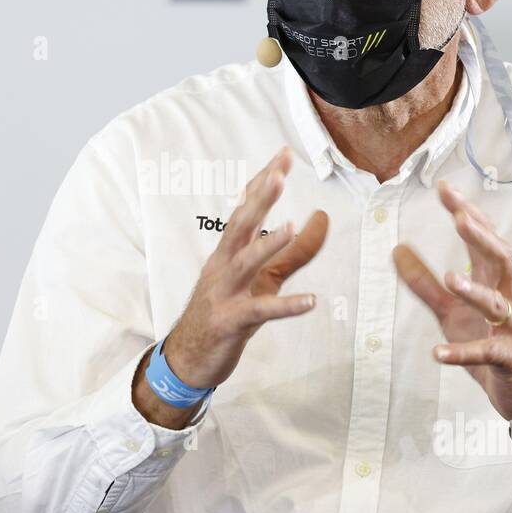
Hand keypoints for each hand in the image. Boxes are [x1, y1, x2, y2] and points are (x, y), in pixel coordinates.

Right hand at [134, 146, 327, 427]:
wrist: (189, 357)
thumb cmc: (227, 312)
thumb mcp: (263, 278)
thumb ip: (293, 251)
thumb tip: (322, 218)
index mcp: (229, 251)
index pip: (245, 208)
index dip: (262, 182)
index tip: (282, 154)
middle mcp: (223, 265)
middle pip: (241, 225)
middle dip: (259, 199)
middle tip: (278, 173)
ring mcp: (224, 293)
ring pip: (245, 263)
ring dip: (266, 244)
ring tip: (289, 226)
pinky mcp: (230, 322)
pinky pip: (259, 312)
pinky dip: (285, 306)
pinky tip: (311, 302)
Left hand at [392, 178, 511, 442]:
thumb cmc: (493, 345)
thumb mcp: (451, 312)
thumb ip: (424, 283)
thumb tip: (396, 249)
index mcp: (494, 282)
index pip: (483, 240)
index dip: (467, 213)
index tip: (445, 188)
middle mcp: (508, 299)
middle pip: (500, 260)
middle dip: (480, 237)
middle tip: (459, 217)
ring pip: (498, 304)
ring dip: (475, 291)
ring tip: (451, 278)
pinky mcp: (511, 360)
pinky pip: (488, 354)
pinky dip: (462, 353)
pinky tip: (438, 352)